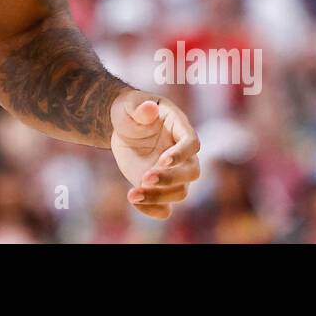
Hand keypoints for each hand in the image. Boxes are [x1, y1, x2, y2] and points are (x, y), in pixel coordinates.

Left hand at [109, 89, 200, 219]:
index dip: (181, 154)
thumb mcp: (129, 104)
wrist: (123, 127)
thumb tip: (149, 108)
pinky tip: (133, 200)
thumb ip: (139, 107)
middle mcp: (183, 154)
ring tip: (132, 193)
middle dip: (170, 179)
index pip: (192, 144)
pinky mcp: (161, 188)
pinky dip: (153, 210)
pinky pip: (166, 208)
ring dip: (158, 197)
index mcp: (179, 128)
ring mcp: (174, 173)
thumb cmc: (130, 110)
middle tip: (144, 178)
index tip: (162, 160)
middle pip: (192, 172)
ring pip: (180, 192)